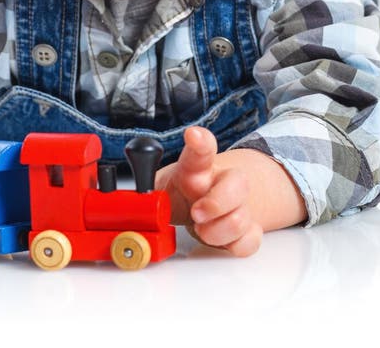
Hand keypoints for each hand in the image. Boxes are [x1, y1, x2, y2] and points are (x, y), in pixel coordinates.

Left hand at [155, 126, 263, 256]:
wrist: (203, 206)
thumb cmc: (180, 194)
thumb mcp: (159, 187)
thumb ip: (146, 191)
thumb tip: (130, 203)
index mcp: (197, 168)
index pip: (201, 149)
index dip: (199, 142)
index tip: (193, 135)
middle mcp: (221, 182)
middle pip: (237, 183)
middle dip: (216, 202)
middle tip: (196, 214)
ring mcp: (238, 205)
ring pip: (242, 216)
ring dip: (217, 231)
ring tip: (200, 230)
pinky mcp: (246, 230)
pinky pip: (250, 240)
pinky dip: (234, 244)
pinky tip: (222, 241)